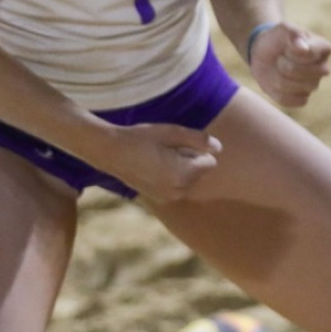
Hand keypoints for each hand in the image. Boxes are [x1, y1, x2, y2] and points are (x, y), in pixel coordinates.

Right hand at [103, 122, 220, 202]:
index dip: (196, 150)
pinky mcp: (160, 199)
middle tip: (165, 151)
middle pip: (201, 172)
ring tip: (159, 159)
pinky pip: (178, 186)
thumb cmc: (142, 138)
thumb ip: (198, 140)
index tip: (176, 145)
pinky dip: (172, 177)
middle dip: (190, 160)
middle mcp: (178, 191)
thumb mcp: (172, 132)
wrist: (111, 152)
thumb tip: (219, 148)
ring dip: (182, 169)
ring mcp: (168, 197)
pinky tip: (154, 168)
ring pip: (190, 180)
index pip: (210, 162)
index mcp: (183, 175)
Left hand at [250, 22, 330, 106]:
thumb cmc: (277, 38)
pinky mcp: (302, 98)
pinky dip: (278, 92)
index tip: (286, 46)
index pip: (310, 55)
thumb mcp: (283, 29)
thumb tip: (303, 49)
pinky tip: (276, 82)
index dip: (292, 51)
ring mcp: (314, 85)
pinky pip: (290, 101)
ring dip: (278, 78)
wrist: (264, 54)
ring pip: (295, 88)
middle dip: (283, 65)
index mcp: (324, 49)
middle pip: (302, 73)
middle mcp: (323, 68)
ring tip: (277, 69)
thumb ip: (294, 34)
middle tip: (279, 58)